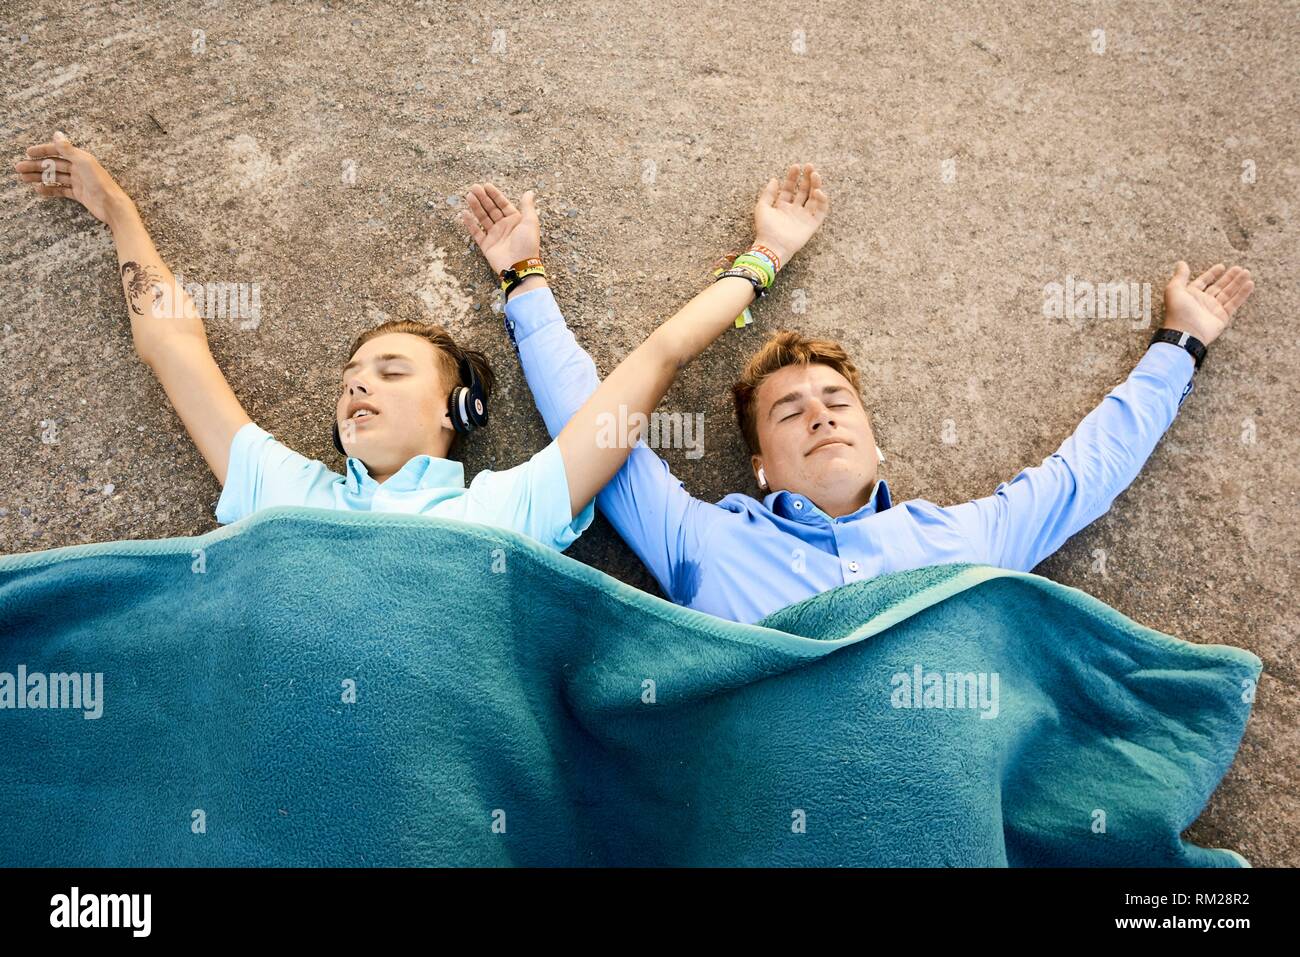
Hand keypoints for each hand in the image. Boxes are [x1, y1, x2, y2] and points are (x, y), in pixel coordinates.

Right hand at [12, 131, 133, 225]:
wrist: (112, 205)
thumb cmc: (100, 183)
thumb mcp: (84, 163)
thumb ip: (69, 149)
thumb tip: (56, 134)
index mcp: (80, 159)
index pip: (58, 151)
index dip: (43, 151)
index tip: (28, 153)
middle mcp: (79, 169)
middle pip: (53, 165)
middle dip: (36, 166)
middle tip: (19, 168)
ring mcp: (79, 182)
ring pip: (55, 178)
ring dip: (39, 177)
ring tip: (24, 179)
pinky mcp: (79, 195)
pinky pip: (61, 190)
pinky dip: (50, 190)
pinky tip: (39, 190)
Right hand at [458, 183, 539, 275]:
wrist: (519, 266)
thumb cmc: (527, 244)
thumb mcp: (530, 222)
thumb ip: (527, 206)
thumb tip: (530, 192)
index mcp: (515, 220)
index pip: (503, 204)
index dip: (495, 195)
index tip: (486, 185)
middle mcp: (504, 227)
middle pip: (491, 209)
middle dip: (483, 198)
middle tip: (474, 187)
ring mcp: (495, 235)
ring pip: (483, 218)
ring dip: (476, 207)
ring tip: (469, 196)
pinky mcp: (486, 245)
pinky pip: (476, 232)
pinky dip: (470, 223)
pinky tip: (464, 213)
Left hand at [753, 163, 829, 266]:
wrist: (772, 246)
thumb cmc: (765, 229)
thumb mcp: (762, 207)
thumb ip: (768, 193)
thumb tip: (774, 179)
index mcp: (782, 205)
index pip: (790, 187)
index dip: (793, 177)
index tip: (796, 166)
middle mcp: (794, 210)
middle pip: (804, 190)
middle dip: (807, 178)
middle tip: (810, 166)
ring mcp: (804, 217)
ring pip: (814, 198)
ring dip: (816, 185)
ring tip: (815, 175)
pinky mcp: (812, 224)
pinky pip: (820, 211)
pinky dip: (822, 201)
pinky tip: (818, 192)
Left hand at [1162, 261, 1253, 345]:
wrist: (1186, 333)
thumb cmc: (1178, 311)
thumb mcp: (1174, 290)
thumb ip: (1180, 276)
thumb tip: (1181, 263)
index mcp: (1190, 295)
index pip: (1203, 281)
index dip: (1212, 274)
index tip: (1221, 266)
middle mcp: (1203, 302)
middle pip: (1219, 286)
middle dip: (1229, 277)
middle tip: (1239, 268)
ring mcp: (1213, 309)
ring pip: (1228, 293)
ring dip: (1238, 283)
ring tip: (1247, 273)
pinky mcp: (1222, 317)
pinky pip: (1234, 303)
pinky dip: (1242, 294)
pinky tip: (1250, 284)